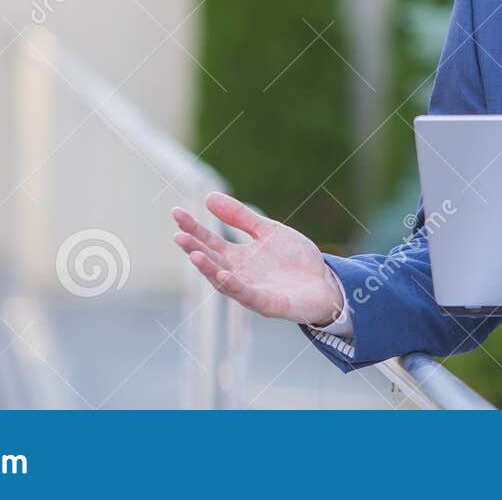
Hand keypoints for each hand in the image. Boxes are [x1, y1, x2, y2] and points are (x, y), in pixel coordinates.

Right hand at [171, 191, 345, 326]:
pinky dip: (235, 286)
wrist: (325, 283)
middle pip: (212, 260)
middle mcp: (240, 274)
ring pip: (224, 281)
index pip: (210, 241)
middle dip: (195, 249)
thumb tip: (209, 197)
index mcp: (239, 257)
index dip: (193, 228)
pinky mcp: (268, 303)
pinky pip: (247, 295)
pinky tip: (224, 274)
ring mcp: (252, 290)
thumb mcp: (268, 231)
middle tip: (178, 234)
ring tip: (194, 254)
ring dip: (209, 269)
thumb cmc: (295, 260)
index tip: (176, 212)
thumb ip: (240, 217)